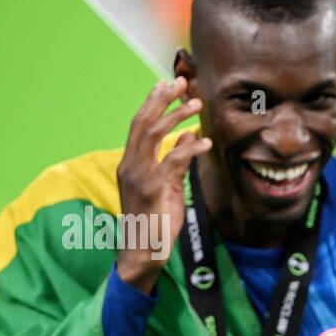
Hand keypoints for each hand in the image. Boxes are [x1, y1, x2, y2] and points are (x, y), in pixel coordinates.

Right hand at [115, 77, 210, 293]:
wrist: (143, 253)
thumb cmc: (155, 222)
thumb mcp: (166, 188)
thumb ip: (173, 163)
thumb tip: (185, 139)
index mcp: (130, 164)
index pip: (138, 125)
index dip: (152, 102)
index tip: (166, 84)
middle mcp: (130, 165)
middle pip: (143, 122)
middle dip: (162, 99)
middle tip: (182, 82)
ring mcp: (139, 177)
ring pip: (154, 135)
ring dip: (177, 116)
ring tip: (197, 105)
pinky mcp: (153, 190)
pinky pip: (172, 161)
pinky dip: (189, 148)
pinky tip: (205, 142)